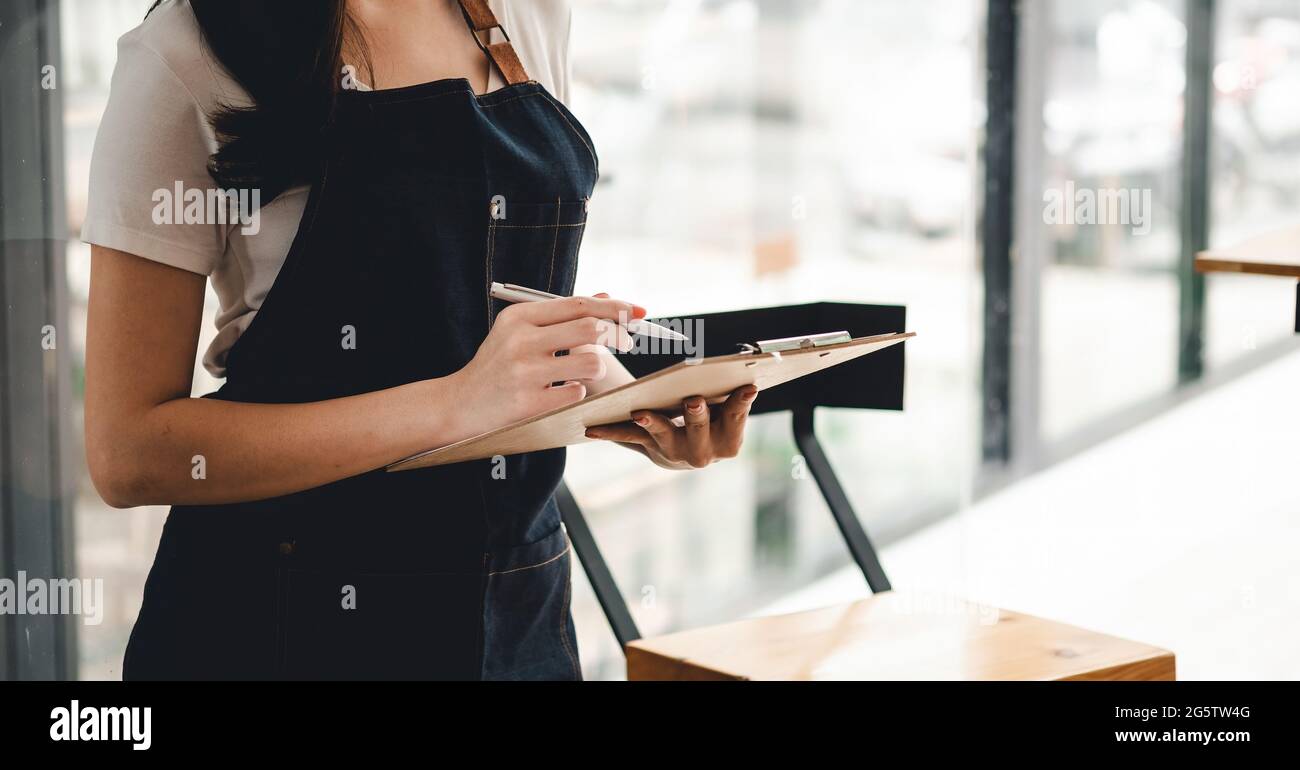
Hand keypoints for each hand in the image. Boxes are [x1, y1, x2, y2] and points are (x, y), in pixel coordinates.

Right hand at [449, 295, 638, 438]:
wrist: (460, 404)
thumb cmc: (498, 364)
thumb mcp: (520, 332)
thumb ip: (562, 316)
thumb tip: (607, 298)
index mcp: (519, 317)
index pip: (578, 305)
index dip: (614, 307)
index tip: (637, 311)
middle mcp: (520, 341)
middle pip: (590, 329)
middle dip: (617, 335)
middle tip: (627, 343)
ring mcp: (524, 373)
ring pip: (591, 363)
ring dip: (596, 368)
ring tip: (582, 373)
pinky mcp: (529, 404)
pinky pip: (577, 393)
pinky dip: (577, 392)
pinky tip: (560, 393)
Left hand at [583, 386, 757, 469]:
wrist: (689, 448)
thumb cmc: (714, 415)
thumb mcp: (729, 404)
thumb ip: (737, 388)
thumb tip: (748, 353)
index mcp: (729, 438)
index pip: (737, 418)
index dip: (742, 404)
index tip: (748, 386)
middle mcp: (704, 452)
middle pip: (700, 434)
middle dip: (698, 417)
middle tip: (693, 400)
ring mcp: (675, 452)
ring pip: (664, 437)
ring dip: (654, 424)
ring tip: (640, 413)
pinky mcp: (649, 447)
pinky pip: (630, 438)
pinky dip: (611, 431)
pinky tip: (592, 427)